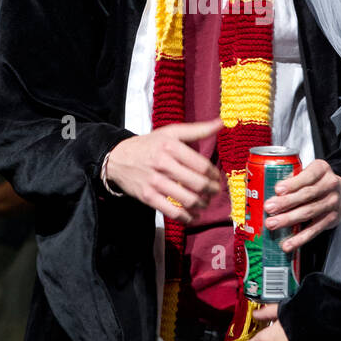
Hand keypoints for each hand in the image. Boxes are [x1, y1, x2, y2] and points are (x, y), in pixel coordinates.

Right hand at [105, 117, 223, 223]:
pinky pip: (172, 212)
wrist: (118, 158)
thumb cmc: (149, 144)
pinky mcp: (148, 197)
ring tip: (205, 203)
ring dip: (202, 205)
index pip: (201, 165)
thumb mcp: (171, 132)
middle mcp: (163, 163)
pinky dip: (187, 217)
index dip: (214, 174)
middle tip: (215, 192)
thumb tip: (221, 123)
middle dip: (212, 191)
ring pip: (187, 200)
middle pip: (198, 183)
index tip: (217, 178)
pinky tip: (193, 216)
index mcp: (171, 146)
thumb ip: (198, 129)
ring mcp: (155, 182)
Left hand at [262, 158, 340, 251]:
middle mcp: (330, 185)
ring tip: (272, 224)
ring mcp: (332, 203)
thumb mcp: (308, 172)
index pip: (308, 175)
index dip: (293, 183)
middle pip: (307, 194)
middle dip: (286, 202)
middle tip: (269, 208)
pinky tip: (287, 244)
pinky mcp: (331, 219)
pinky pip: (314, 230)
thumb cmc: (317, 181)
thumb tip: (263, 187)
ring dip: (289, 219)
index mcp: (321, 169)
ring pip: (309, 212)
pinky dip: (300, 238)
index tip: (278, 189)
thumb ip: (292, 178)